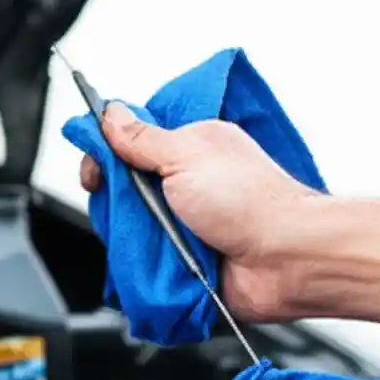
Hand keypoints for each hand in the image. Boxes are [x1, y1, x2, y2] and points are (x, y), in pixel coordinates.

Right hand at [80, 103, 318, 320]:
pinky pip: (144, 261)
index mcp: (189, 148)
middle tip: (125, 209)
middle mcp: (185, 184)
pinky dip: (141, 265)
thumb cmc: (249, 202)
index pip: (129, 144)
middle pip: (123, 189)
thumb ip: (141, 138)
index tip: (94, 173)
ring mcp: (183, 223)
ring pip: (130, 228)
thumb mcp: (186, 155)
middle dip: (115, 201)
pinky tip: (150, 263)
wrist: (285, 260)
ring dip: (130, 236)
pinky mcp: (183, 259)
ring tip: (148, 239)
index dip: (105, 156)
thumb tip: (110, 114)